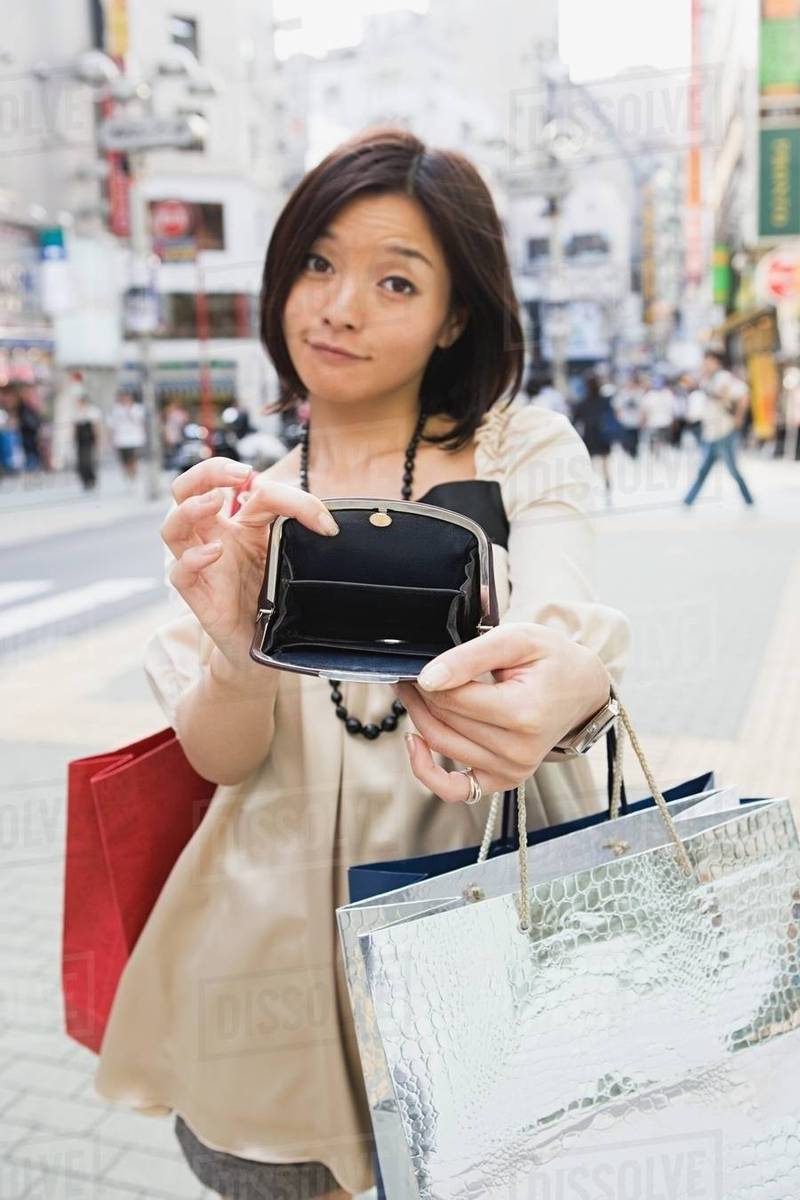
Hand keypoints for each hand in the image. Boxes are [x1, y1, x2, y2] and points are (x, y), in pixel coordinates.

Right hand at [162, 457, 339, 672]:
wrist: (269, 645)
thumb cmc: (275, 595)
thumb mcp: (291, 554)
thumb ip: (303, 534)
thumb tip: (327, 524)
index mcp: (235, 524)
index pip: (242, 489)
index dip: (274, 487)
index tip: (314, 513)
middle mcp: (212, 539)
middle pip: (184, 491)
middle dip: (205, 472)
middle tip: (237, 475)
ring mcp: (201, 566)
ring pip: (172, 528)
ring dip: (191, 508)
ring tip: (216, 502)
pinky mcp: (198, 596)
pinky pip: (178, 573)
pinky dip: (193, 558)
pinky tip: (215, 554)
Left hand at [394, 622, 610, 803]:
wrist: (581, 689)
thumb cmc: (551, 660)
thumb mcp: (516, 640)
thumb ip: (470, 657)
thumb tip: (429, 679)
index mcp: (523, 714)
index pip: (452, 698)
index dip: (426, 678)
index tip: (415, 663)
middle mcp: (518, 750)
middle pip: (444, 720)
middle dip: (421, 694)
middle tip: (410, 672)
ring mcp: (511, 770)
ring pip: (442, 745)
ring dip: (419, 718)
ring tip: (413, 692)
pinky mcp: (503, 780)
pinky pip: (454, 789)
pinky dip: (427, 770)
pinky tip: (416, 742)